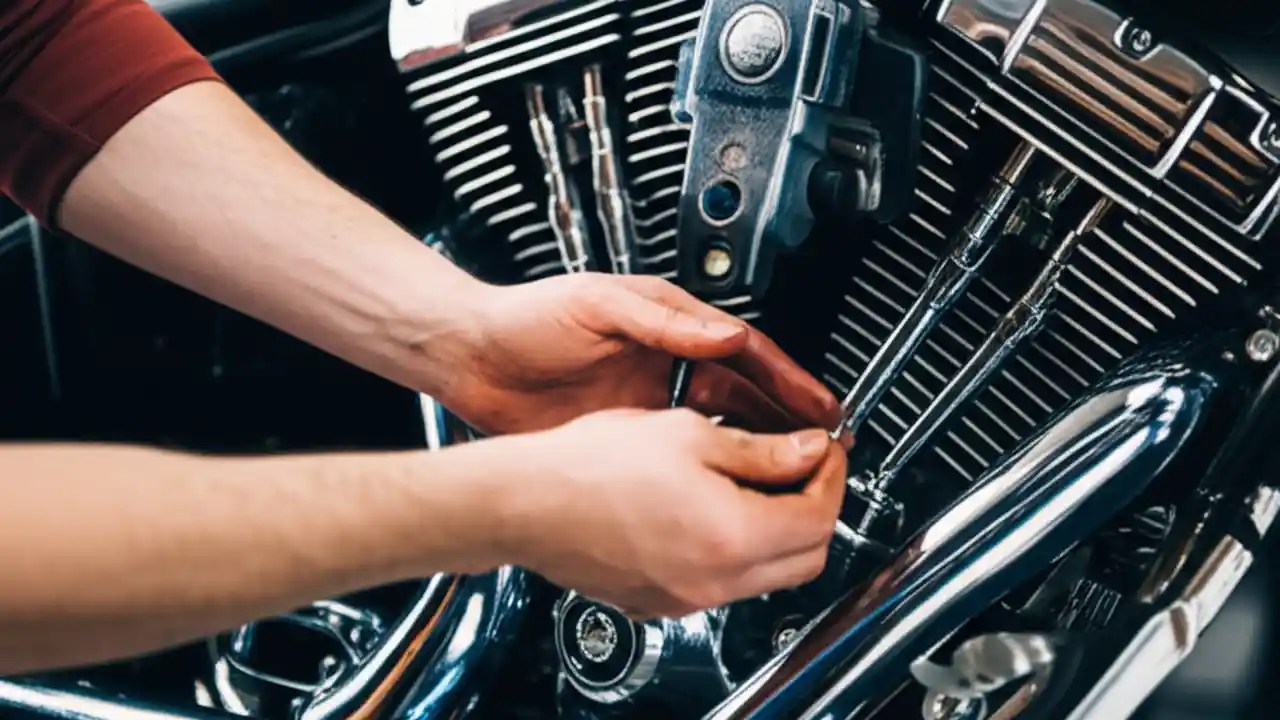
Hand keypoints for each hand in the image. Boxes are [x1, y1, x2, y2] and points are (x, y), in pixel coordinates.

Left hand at [442, 273, 842, 435]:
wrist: (469, 357)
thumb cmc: (523, 317)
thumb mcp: (598, 305)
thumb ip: (663, 321)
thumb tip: (724, 333)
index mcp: (666, 322)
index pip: (743, 349)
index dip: (787, 378)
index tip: (820, 405)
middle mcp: (663, 358)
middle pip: (743, 388)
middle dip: (787, 414)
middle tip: (825, 444)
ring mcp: (645, 398)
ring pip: (719, 422)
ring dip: (758, 441)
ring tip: (794, 467)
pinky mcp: (623, 431)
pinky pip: (682, 449)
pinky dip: (713, 463)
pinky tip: (732, 480)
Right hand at [485, 408, 846, 617]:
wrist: (525, 501)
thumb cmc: (590, 464)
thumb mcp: (691, 433)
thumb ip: (764, 449)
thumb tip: (808, 450)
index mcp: (733, 534)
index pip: (821, 515)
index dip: (832, 475)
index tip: (824, 449)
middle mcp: (717, 580)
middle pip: (807, 557)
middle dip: (816, 508)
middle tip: (803, 466)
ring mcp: (687, 598)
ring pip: (767, 574)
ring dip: (778, 530)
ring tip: (755, 480)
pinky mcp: (660, 602)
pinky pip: (722, 583)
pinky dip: (735, 550)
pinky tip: (711, 508)